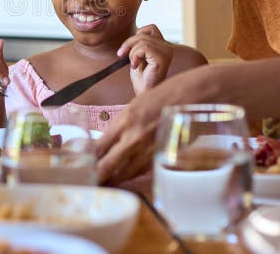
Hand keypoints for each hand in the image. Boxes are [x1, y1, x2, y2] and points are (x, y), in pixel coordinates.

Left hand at [96, 63, 220, 184]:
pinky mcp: (166, 156)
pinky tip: (127, 182)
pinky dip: (134, 179)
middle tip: (86, 183)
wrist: (200, 94)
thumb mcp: (138, 104)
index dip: (87, 160)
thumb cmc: (168, 95)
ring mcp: (151, 149)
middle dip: (96, 177)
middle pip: (108, 166)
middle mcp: (135, 137)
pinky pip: (145, 172)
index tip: (79, 166)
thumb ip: (124, 125)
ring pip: (126, 174)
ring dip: (114, 181)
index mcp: (125, 120)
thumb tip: (111, 142)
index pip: (99, 147)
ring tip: (102, 186)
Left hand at [116, 24, 172, 95]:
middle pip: (143, 34)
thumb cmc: (141, 77)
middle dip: (128, 44)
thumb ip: (140, 42)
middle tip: (121, 55)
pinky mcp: (163, 58)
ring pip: (142, 41)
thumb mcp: (138, 54)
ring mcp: (167, 52)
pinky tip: (136, 66)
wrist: (144, 93)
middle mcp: (168, 47)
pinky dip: (135, 56)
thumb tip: (138, 31)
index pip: (151, 28)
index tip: (128, 47)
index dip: (137, 34)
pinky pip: (144, 48)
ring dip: (132, 52)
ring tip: (134, 64)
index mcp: (163, 45)